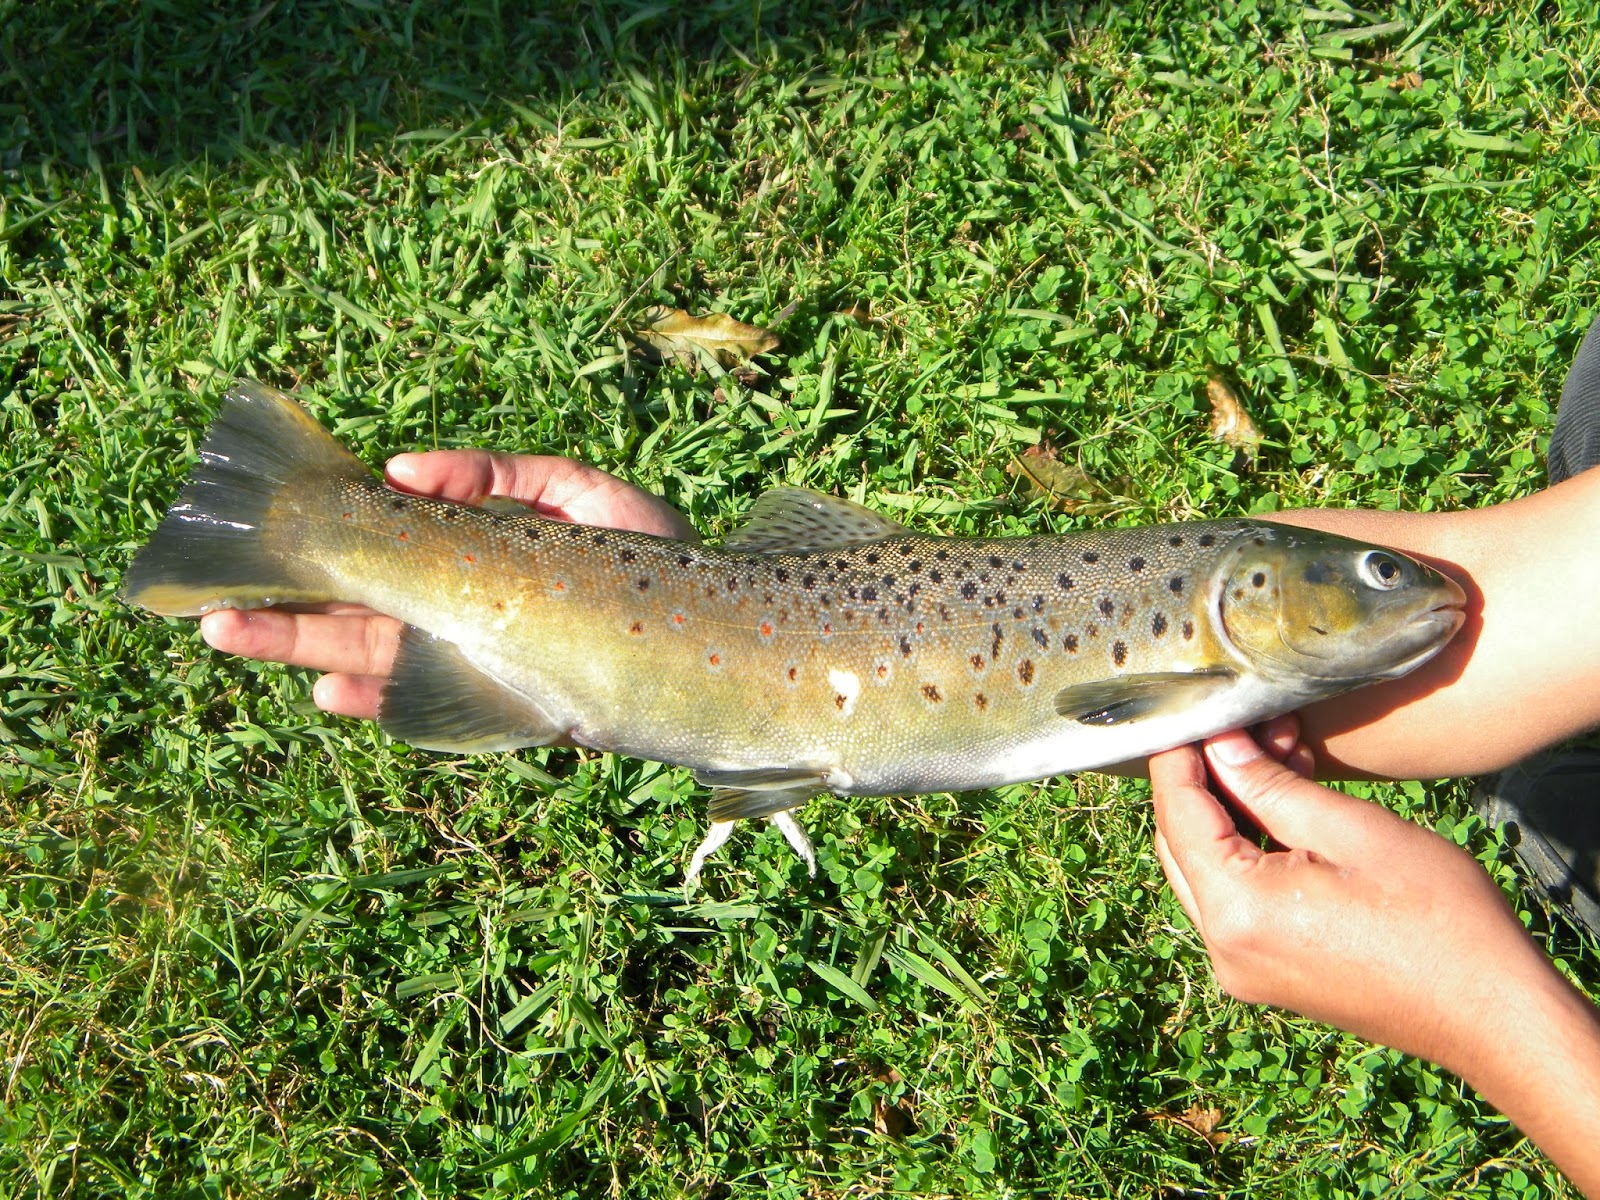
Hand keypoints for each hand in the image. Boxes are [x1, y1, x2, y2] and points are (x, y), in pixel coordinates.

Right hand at [198, 451, 694, 718]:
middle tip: (208, 606)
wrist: (726, 630)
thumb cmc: (652, 553)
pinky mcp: (513, 705)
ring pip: (378, 656)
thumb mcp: (578, 492)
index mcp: (476, 556)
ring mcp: (484, 662)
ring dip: (305, 648)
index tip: (273, 532)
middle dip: (289, 608)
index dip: (328, 543)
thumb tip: (403, 469)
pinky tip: (327, 692)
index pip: (387, 550)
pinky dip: (380, 700)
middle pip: (364, 610)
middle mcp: (468, 613)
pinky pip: (433, 706)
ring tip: (228, 635)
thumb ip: (497, 475)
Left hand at [1149, 721, 1599, 1189]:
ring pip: (1205, 869)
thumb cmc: (1440, 919)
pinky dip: (1248, 850)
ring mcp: (1242, 967)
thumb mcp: (1352, 832)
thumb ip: (1269, 787)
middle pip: (1179, 844)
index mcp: (1237, 911)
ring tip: (1277, 753)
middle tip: (1245, 728)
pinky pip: (1234, 899)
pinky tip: (1286, 805)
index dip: (1177, 758)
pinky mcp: (1267, 974)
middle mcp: (1224, 947)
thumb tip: (1217, 745)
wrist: (1495, 1015)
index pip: (1176, 816)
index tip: (1189, 712)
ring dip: (1229, 812)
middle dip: (1204, 781)